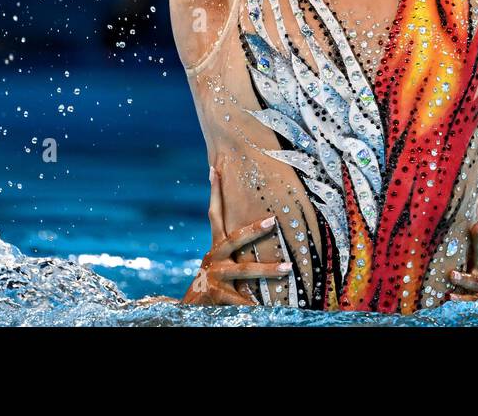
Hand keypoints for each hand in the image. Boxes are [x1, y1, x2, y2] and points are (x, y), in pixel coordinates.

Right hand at [182, 161, 292, 305]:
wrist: (189, 307)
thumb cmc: (213, 281)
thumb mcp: (222, 262)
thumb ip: (236, 249)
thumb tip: (262, 227)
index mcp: (215, 246)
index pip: (214, 214)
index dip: (214, 192)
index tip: (215, 169)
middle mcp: (213, 257)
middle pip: (233, 239)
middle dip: (253, 229)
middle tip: (273, 220)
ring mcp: (214, 276)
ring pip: (244, 270)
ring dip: (267, 270)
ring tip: (287, 268)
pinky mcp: (216, 295)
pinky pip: (239, 299)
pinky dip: (253, 303)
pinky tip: (266, 306)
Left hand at [447, 181, 477, 300]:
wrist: (470, 287)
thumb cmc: (471, 255)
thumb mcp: (473, 235)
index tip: (475, 223)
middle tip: (472, 234)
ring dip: (466, 279)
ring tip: (451, 276)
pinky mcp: (473, 299)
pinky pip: (468, 301)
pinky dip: (460, 301)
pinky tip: (448, 299)